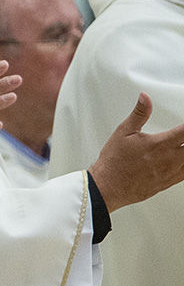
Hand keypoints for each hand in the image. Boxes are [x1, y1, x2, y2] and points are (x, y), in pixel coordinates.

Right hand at [89, 93, 183, 211]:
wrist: (108, 186)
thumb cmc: (114, 161)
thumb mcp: (123, 132)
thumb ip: (139, 114)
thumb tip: (145, 98)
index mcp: (160, 144)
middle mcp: (169, 159)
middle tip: (183, 136)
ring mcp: (171, 172)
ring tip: (181, 147)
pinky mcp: (168, 182)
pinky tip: (181, 161)